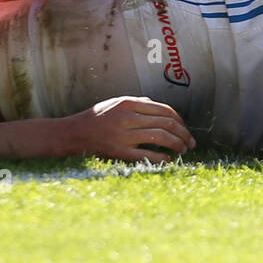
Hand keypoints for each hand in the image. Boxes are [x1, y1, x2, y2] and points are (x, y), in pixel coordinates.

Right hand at [69, 96, 194, 163]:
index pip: (164, 110)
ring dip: (177, 145)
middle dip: (183, 134)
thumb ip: (137, 103)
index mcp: (129, 103)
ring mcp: (123, 135)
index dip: (180, 121)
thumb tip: (158, 107)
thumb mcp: (115, 103)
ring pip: (161, 138)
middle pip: (166, 124)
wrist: (72, 134)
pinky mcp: (119, 152)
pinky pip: (147, 155)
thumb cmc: (95, 118)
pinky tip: (169, 160)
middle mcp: (128, 117)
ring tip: (183, 150)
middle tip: (190, 143)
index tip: (185, 129)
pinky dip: (162, 158)